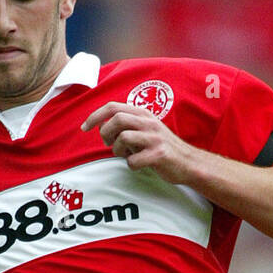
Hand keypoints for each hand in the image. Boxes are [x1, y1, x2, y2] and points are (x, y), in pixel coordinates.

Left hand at [82, 102, 199, 183]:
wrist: (188, 163)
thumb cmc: (160, 148)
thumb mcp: (143, 131)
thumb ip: (125, 126)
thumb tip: (101, 125)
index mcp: (143, 114)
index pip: (113, 107)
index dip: (95, 116)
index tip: (84, 128)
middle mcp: (149, 122)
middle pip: (116, 119)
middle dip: (105, 133)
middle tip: (108, 144)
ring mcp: (155, 138)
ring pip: (123, 137)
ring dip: (118, 150)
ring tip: (126, 155)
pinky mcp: (159, 154)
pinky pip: (133, 160)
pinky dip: (131, 165)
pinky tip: (138, 165)